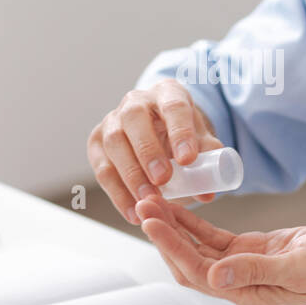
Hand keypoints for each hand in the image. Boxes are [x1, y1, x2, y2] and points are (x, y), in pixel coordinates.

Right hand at [87, 79, 223, 224]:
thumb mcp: (199, 137)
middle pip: (135, 118)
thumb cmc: (180, 133)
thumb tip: (209, 191)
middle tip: (162, 179)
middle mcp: (136, 102)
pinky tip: (132, 211)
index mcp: (167, 93)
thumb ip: (208, 158)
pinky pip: (102, 168)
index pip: (173, 106)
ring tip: (148, 200)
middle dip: (148, 151)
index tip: (188, 159)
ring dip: (131, 175)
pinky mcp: (96, 142)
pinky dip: (117, 193)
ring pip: (114, 143)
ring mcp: (112, 120)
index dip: (180, 131)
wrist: (157, 128)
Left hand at [135, 195, 305, 304]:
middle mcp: (241, 285)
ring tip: (153, 202)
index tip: (152, 222)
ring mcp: (244, 268)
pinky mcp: (251, 251)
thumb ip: (257, 270)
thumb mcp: (299, 265)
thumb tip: (216, 275)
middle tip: (144, 206)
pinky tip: (178, 207)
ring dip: (175, 228)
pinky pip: (214, 238)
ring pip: (198, 249)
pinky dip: (194, 224)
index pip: (199, 273)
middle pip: (189, 263)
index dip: (172, 247)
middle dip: (164, 237)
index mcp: (250, 295)